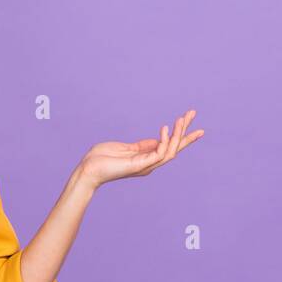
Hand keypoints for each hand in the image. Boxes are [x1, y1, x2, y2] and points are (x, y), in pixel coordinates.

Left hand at [79, 109, 203, 187]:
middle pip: (175, 147)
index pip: (169, 145)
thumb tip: (156, 140)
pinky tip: (165, 128)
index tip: (189, 118)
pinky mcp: (141, 165)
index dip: (181, 133)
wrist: (88, 169)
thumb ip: (141, 146)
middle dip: (185, 131)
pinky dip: (165, 140)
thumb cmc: (102, 158)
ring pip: (171, 150)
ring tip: (182, 118)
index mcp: (146, 158)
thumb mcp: (126, 148)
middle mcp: (150, 163)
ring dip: (179, 134)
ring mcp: (146, 165)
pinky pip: (160, 153)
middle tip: (193, 112)